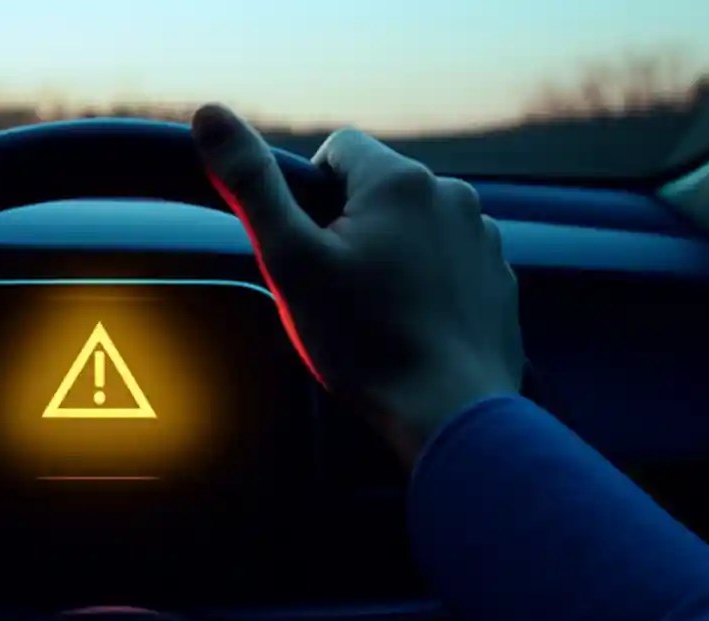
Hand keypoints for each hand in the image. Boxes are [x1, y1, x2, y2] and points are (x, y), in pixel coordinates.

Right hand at [191, 104, 523, 467]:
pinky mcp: (498, 281)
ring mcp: (483, 240)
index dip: (310, 198)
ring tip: (375, 316)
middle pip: (376, 192)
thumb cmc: (366, 344)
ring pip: (413, 229)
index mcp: (399, 182)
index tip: (310, 249)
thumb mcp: (290, 261)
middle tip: (337, 291)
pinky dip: (425, 288)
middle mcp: (452, 197)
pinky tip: (410, 330)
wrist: (450, 415)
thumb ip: (250, 184)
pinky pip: (447, 265)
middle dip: (350, 230)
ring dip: (390, 257)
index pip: (337, 151)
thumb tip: (210, 117)